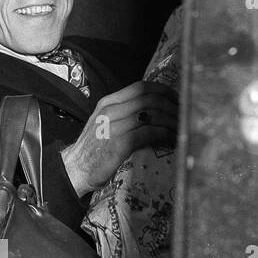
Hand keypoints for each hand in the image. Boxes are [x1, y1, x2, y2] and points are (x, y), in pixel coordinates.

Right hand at [60, 81, 177, 196]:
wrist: (73, 170)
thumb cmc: (93, 150)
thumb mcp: (104, 124)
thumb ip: (124, 114)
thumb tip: (153, 112)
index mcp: (108, 103)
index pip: (140, 87)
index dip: (163, 90)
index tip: (177, 98)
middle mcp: (110, 111)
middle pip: (149, 99)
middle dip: (172, 105)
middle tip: (184, 114)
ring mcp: (114, 127)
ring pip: (151, 114)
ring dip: (171, 120)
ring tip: (181, 127)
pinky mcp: (119, 144)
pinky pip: (148, 132)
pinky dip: (164, 134)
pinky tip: (171, 139)